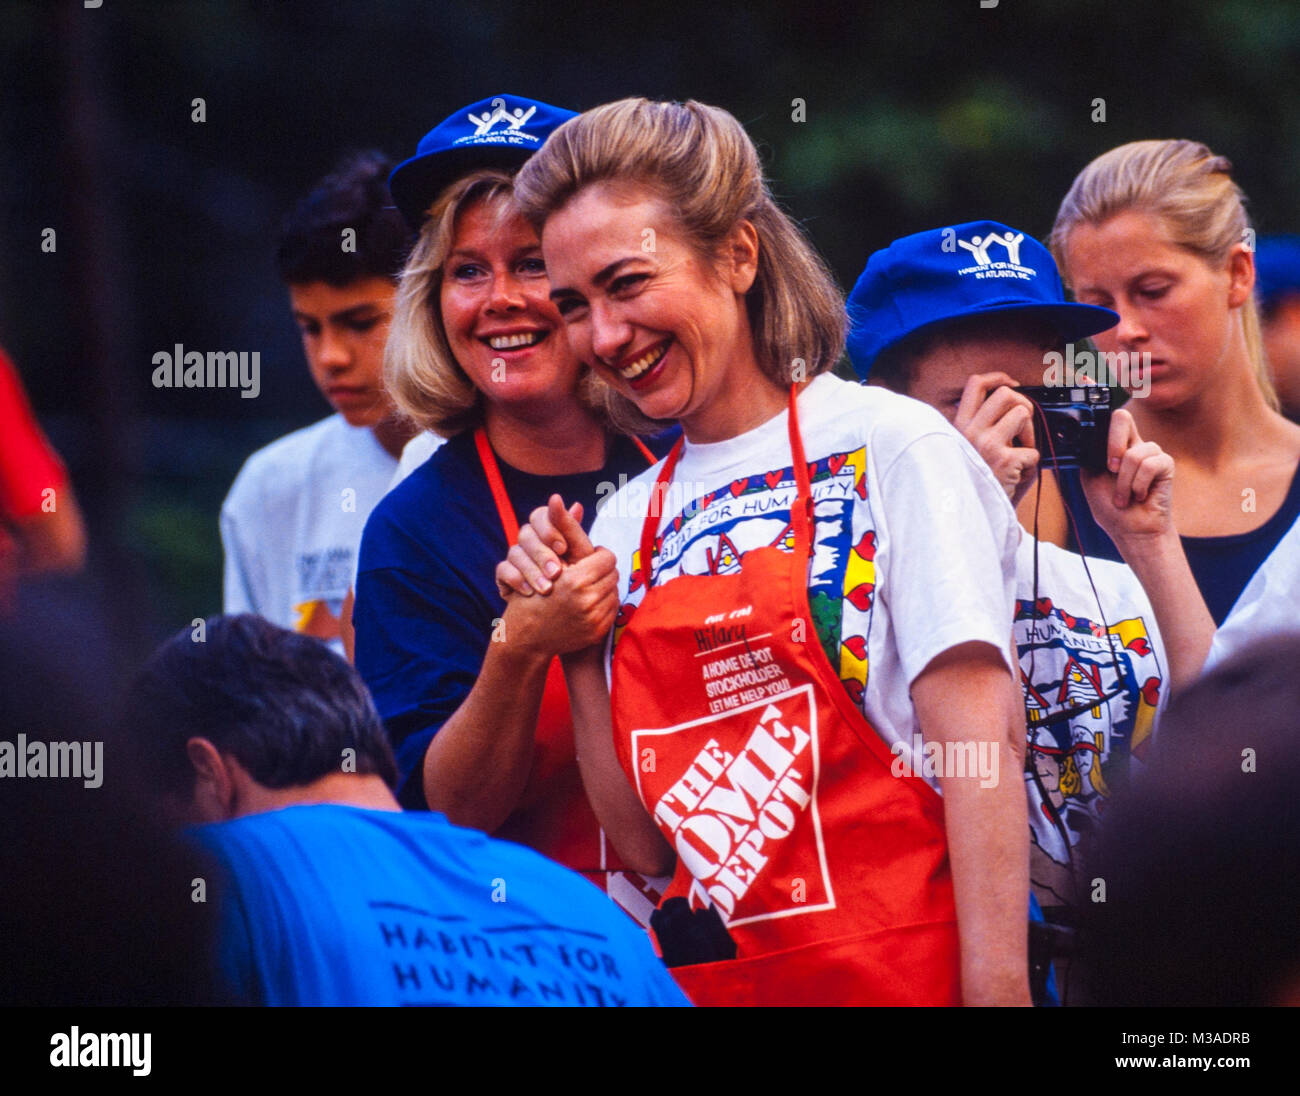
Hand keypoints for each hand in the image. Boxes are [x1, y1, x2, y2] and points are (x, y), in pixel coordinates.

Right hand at [495, 495, 590, 597]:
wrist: (562, 610)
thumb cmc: (577, 579)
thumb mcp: (580, 557)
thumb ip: (575, 532)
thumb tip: (576, 505)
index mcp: (548, 529)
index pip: (540, 516)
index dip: (549, 529)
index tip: (563, 548)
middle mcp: (530, 540)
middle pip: (526, 533)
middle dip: (542, 553)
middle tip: (557, 572)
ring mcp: (516, 556)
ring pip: (515, 552)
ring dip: (532, 570)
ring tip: (547, 588)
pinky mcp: (505, 574)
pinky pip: (503, 569)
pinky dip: (517, 579)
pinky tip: (530, 592)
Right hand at [501, 547, 619, 656]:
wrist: (526, 635)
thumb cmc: (532, 596)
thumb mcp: (544, 567)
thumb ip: (568, 548)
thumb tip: (583, 523)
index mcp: (575, 581)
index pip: (607, 558)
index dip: (600, 554)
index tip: (593, 555)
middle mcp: (587, 600)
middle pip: (613, 574)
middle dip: (603, 570)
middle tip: (592, 571)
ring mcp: (594, 618)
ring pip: (615, 591)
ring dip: (605, 587)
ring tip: (590, 586)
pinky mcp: (597, 632)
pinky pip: (612, 609)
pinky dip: (604, 603)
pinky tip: (590, 602)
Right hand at [953, 372, 1039, 507]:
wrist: (972, 518)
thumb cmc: (976, 483)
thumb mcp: (970, 450)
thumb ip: (983, 427)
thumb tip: (1014, 404)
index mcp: (958, 427)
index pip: (975, 384)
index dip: (997, 377)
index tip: (1011, 383)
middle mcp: (969, 431)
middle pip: (1005, 393)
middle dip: (1022, 405)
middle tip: (1022, 424)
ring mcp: (986, 444)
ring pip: (1022, 414)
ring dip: (1030, 434)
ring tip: (1021, 453)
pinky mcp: (1004, 459)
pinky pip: (1033, 450)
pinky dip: (1031, 465)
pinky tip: (1018, 476)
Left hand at [1079, 409, 1174, 541]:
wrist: (1131, 530)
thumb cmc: (1111, 507)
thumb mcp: (1090, 478)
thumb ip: (1089, 456)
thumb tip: (1086, 440)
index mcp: (1116, 446)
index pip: (1111, 420)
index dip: (1104, 430)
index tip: (1101, 458)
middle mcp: (1134, 445)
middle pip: (1122, 417)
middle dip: (1112, 445)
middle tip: (1110, 469)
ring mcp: (1151, 454)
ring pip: (1133, 454)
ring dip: (1124, 483)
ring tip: (1123, 498)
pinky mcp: (1166, 465)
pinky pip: (1150, 465)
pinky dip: (1139, 485)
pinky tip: (1140, 496)